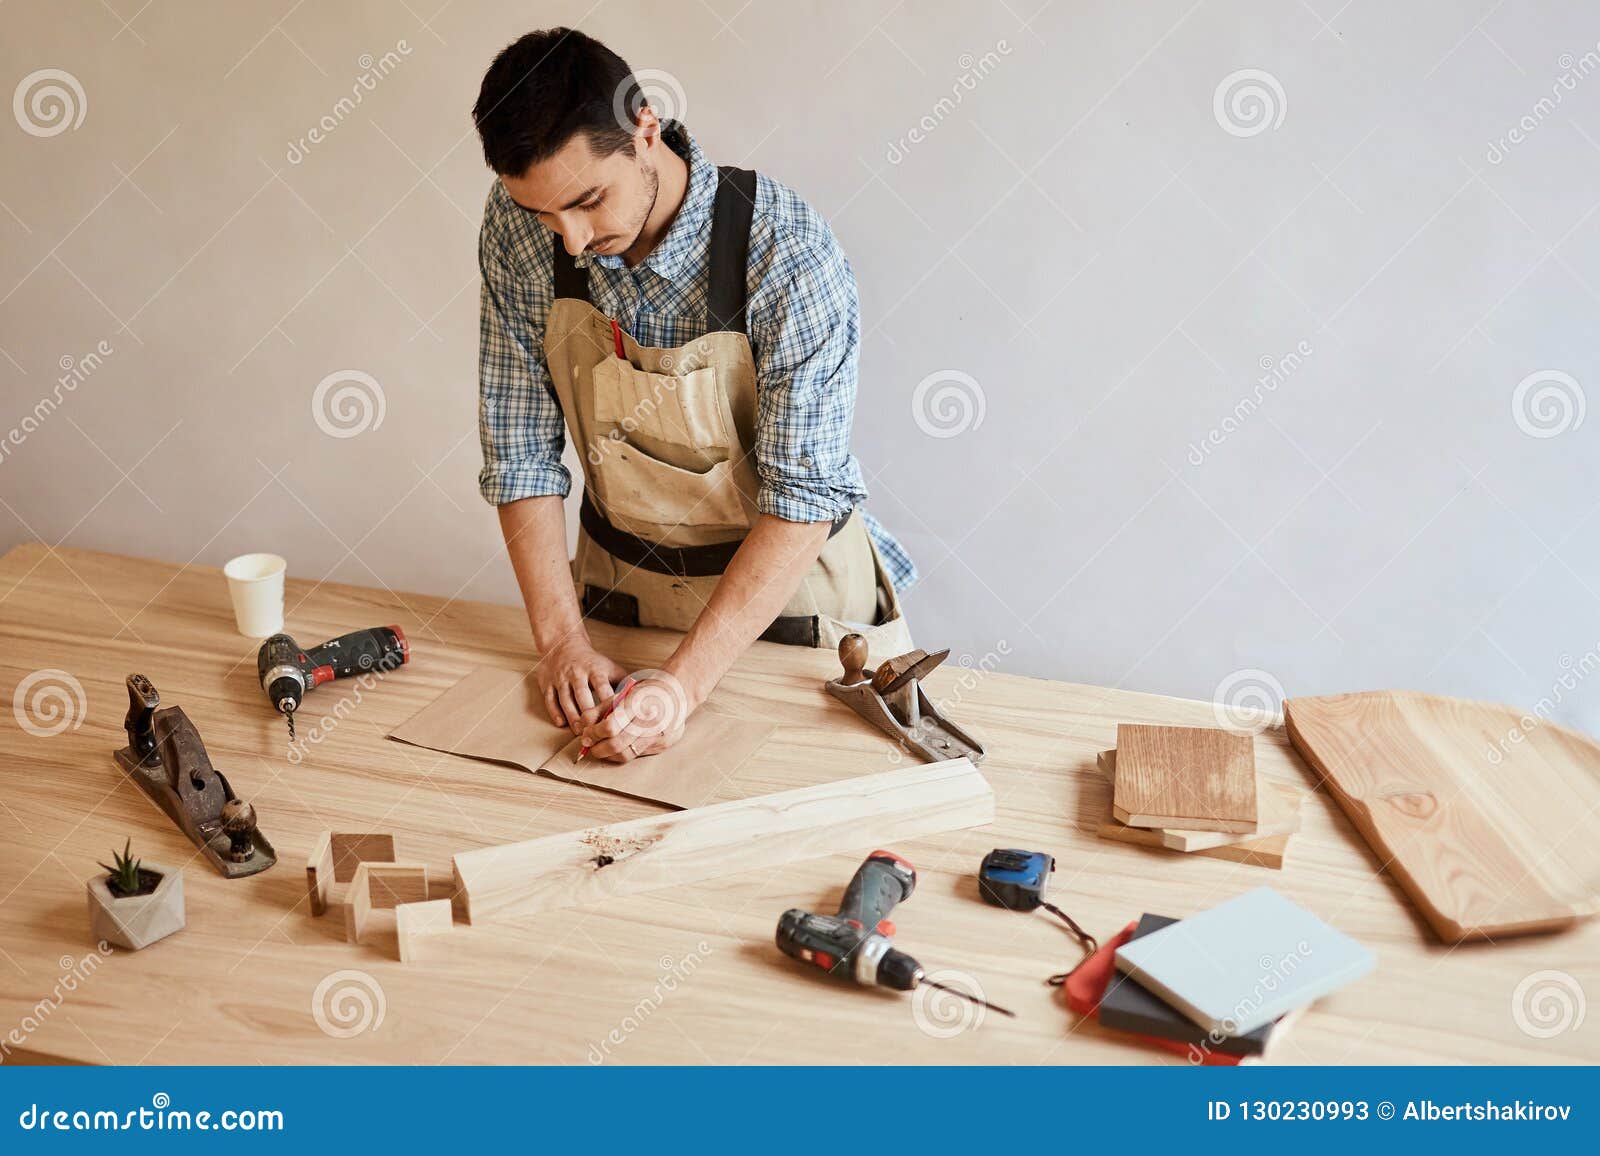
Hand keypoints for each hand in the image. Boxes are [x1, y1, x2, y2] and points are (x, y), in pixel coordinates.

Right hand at [534, 634, 628, 735]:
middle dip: (588, 715)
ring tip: (581, 733)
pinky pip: (550, 700)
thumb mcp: (609, 667)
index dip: (608, 703)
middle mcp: (577, 673)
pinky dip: (555, 713)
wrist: (563, 644)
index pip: (602, 687)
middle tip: (595, 733)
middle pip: (582, 696)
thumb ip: (625, 682)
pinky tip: (562, 724)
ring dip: (573, 718)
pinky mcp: (547, 683)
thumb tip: (644, 699)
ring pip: (565, 700)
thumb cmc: (592, 662)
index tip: (614, 719)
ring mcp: (560, 678)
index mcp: (595, 669)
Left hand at [580, 671, 695, 763]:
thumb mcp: (622, 694)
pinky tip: (617, 747)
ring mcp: (658, 735)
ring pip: (626, 755)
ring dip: (608, 755)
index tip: (585, 734)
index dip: (593, 733)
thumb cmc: (646, 690)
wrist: (677, 692)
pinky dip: (622, 753)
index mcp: (638, 705)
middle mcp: (649, 722)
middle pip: (616, 745)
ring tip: (601, 748)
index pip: (609, 727)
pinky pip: (637, 755)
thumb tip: (582, 727)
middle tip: (589, 745)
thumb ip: (600, 709)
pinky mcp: (662, 745)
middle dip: (598, 748)